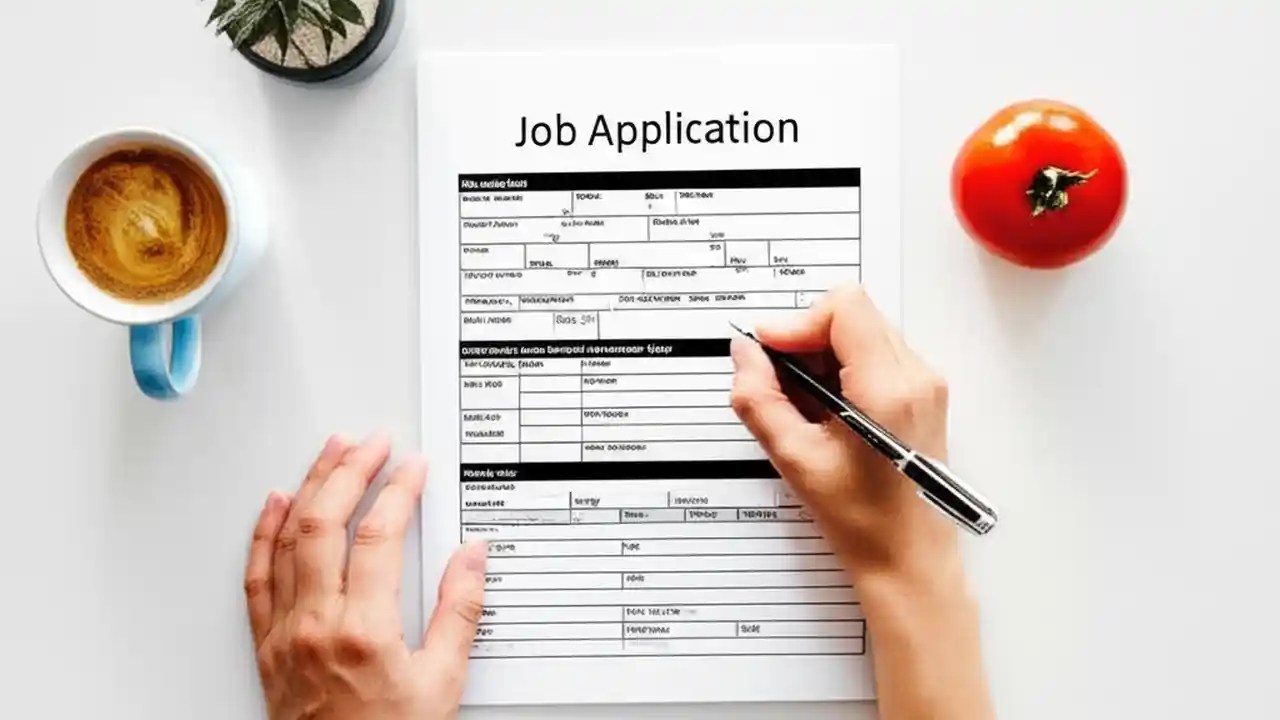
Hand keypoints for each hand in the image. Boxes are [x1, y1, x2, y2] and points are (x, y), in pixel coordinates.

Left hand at [243, 435, 486, 719]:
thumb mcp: (442, 683)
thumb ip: (459, 613)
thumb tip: (472, 558)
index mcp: (364, 630)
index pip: (379, 536)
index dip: (398, 491)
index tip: (413, 468)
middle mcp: (316, 625)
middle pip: (326, 524)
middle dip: (350, 472)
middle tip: (372, 443)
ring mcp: (286, 633)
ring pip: (289, 539)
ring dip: (311, 487)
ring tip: (331, 452)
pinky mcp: (267, 645)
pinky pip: (256, 577)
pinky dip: (265, 533)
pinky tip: (277, 504)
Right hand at [729, 285, 957, 585]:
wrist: (909, 559)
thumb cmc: (865, 522)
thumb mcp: (796, 459)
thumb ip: (760, 399)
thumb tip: (745, 356)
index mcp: (889, 389)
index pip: (844, 307)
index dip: (797, 322)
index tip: (769, 351)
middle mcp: (917, 377)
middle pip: (852, 315)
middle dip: (807, 339)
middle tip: (780, 380)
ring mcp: (925, 385)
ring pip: (863, 332)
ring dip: (823, 355)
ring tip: (804, 403)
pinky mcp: (923, 395)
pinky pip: (876, 355)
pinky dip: (842, 369)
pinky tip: (826, 410)